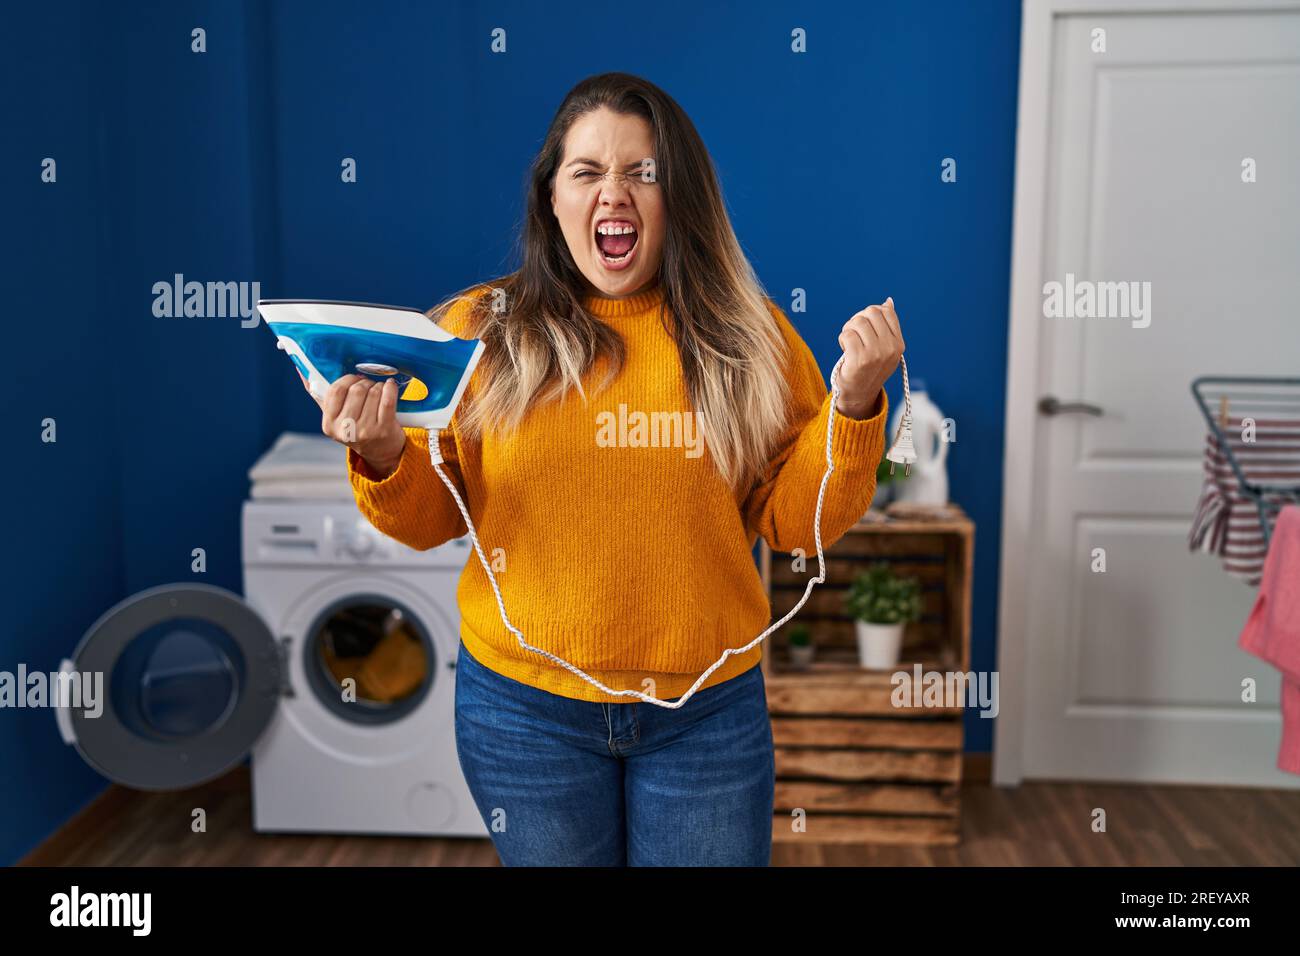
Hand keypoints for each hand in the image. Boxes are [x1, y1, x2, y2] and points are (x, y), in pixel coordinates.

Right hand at [303, 371, 406, 475]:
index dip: (347, 379)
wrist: (380, 451)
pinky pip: (387, 400)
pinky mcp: (384, 430)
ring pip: (373, 393)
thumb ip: (320, 395)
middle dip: (365, 382)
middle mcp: (346, 429)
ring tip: (379, 390)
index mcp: (329, 424)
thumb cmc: (356, 427)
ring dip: (378, 386)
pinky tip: (390, 386)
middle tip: (369, 385)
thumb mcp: (335, 416)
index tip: (355, 379)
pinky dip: (390, 389)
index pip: (336, 391)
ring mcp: (365, 431)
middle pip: (356, 390)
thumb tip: (302, 369)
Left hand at [835, 296, 904, 418]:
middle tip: (855, 335)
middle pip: (870, 312)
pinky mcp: (860, 359)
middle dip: (858, 320)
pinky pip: (847, 334)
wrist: (859, 395)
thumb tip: (889, 301)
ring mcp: (876, 354)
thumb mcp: (884, 348)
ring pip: (857, 321)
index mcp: (899, 343)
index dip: (870, 315)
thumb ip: (887, 326)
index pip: (886, 311)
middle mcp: (890, 348)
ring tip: (850, 344)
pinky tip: (846, 351)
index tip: (866, 328)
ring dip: (848, 330)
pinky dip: (842, 340)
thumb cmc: (868, 368)